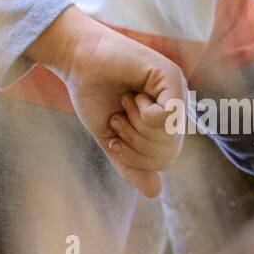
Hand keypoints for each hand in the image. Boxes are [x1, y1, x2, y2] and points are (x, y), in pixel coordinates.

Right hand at [28, 6, 186, 196]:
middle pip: (167, 154)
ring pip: (168, 136)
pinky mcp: (172, 77)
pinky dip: (143, 113)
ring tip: (125, 102)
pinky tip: (134, 95)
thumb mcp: (109, 137)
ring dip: (136, 125)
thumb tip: (155, 193)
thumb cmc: (91, 92)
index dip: (134, 157)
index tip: (113, 136)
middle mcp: (176, 107)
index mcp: (164, 123)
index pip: (162, 162)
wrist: (76, 60)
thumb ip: (129, 163)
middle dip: (134, 142)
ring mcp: (177, 91)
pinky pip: (167, 117)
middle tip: (119, 116)